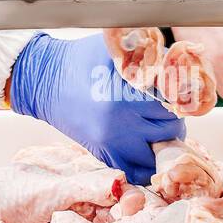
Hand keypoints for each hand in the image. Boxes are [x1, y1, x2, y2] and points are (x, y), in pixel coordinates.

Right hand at [8, 34, 185, 184]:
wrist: (44, 81)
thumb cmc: (82, 59)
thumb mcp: (115, 51)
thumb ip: (147, 57)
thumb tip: (179, 66)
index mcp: (126, 97)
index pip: (172, 107)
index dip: (178, 100)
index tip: (174, 96)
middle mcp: (121, 125)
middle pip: (169, 131)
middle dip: (173, 121)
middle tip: (166, 112)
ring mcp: (111, 144)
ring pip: (156, 156)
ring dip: (162, 144)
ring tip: (156, 130)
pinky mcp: (103, 154)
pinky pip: (137, 172)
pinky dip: (146, 163)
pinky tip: (145, 147)